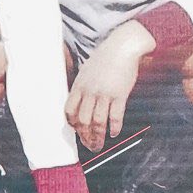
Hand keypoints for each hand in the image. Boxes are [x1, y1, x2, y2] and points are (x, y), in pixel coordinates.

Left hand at [64, 22, 153, 152]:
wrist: (122, 46)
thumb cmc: (106, 57)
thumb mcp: (86, 70)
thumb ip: (83, 87)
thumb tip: (82, 102)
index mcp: (79, 85)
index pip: (70, 110)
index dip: (72, 125)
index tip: (77, 131)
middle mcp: (90, 91)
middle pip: (83, 120)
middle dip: (85, 137)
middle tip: (89, 145)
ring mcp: (104, 93)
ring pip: (97, 122)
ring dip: (97, 137)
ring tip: (99, 145)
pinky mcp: (120, 94)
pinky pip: (115, 116)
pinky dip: (114, 128)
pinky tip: (114, 133)